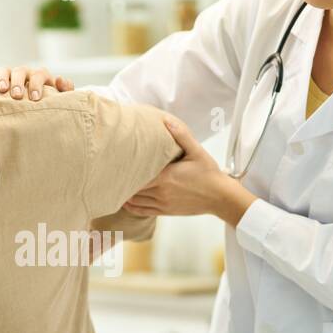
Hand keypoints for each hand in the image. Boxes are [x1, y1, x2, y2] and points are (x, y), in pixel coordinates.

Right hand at [0, 66, 74, 99]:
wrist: (34, 109)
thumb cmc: (47, 105)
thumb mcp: (59, 99)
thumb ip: (65, 90)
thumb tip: (60, 80)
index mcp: (41, 76)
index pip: (40, 74)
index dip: (37, 84)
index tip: (35, 98)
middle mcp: (26, 73)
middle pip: (21, 71)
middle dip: (19, 82)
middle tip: (17, 95)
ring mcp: (11, 75)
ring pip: (6, 70)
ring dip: (3, 78)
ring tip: (2, 90)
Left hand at [124, 115, 257, 225]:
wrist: (220, 197)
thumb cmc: (209, 173)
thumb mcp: (196, 151)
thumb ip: (181, 135)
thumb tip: (166, 120)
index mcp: (165, 177)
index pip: (138, 176)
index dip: (125, 171)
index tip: (116, 164)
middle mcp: (161, 192)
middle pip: (133, 189)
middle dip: (123, 182)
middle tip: (112, 174)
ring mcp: (163, 204)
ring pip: (136, 201)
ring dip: (125, 195)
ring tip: (116, 186)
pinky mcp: (166, 211)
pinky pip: (144, 211)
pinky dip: (133, 207)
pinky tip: (126, 202)